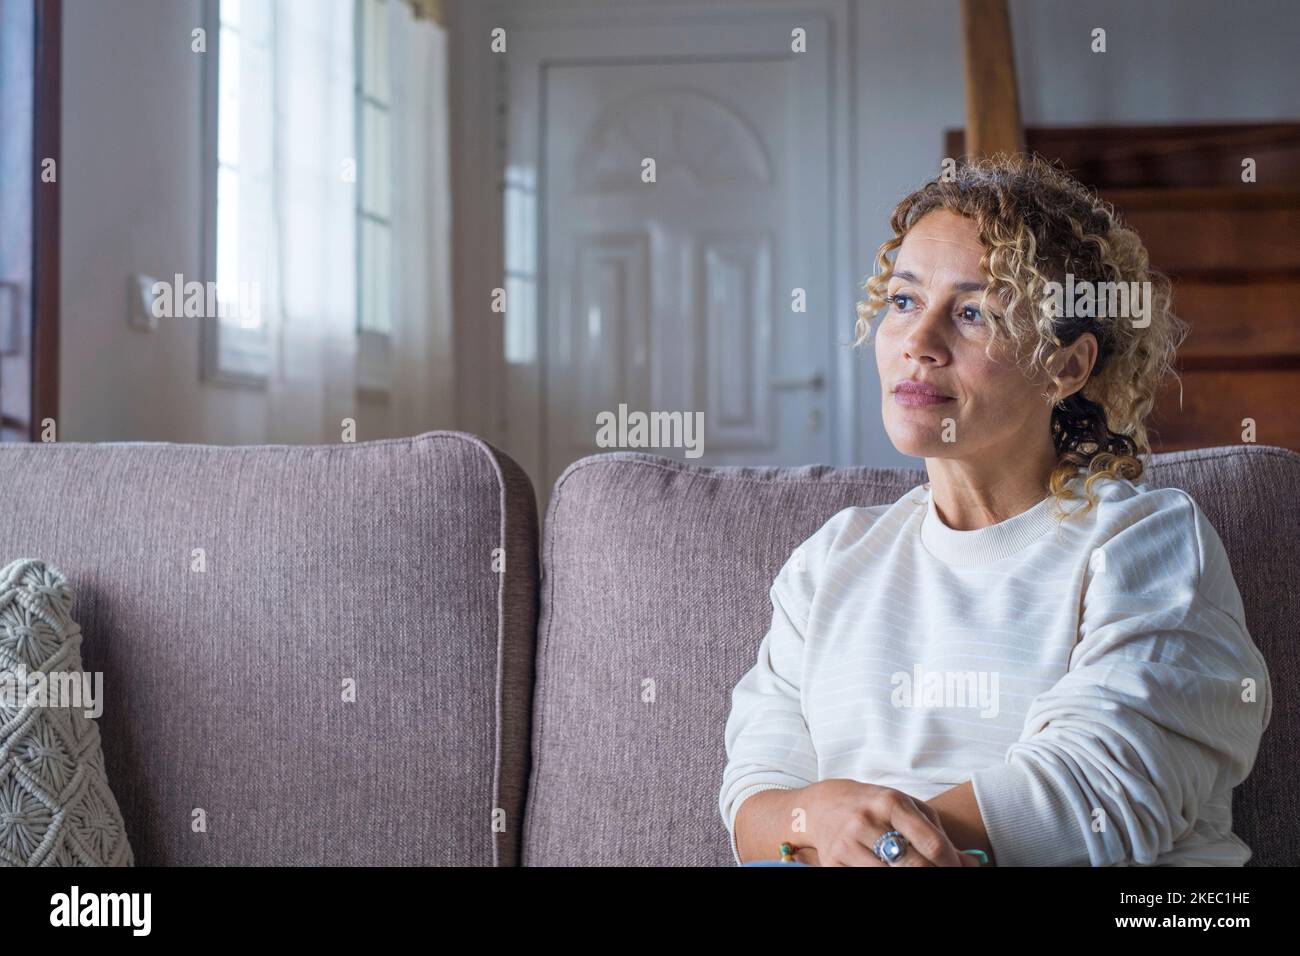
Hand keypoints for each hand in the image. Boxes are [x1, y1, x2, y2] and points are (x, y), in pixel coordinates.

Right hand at [804, 778, 980, 866]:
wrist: (823, 806)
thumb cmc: (874, 806)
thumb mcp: (907, 808)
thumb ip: (938, 834)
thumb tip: (971, 864)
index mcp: (890, 802)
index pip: (931, 843)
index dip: (951, 864)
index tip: (957, 869)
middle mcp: (866, 821)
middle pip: (913, 865)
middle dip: (934, 874)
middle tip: (942, 875)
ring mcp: (847, 844)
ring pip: (889, 877)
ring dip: (909, 878)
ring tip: (916, 871)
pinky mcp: (833, 862)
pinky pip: (866, 880)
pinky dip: (883, 880)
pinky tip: (889, 871)